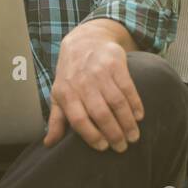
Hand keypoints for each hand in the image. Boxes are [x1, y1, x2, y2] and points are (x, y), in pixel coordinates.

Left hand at [44, 30, 143, 151]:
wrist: (85, 40)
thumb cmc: (71, 74)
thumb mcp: (59, 94)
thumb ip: (56, 120)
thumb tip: (49, 144)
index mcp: (66, 92)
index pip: (79, 119)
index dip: (92, 136)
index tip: (103, 147)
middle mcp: (83, 82)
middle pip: (100, 113)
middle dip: (113, 133)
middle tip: (122, 147)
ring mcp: (100, 72)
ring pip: (117, 102)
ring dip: (127, 122)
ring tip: (133, 136)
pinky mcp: (116, 64)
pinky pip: (128, 87)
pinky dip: (135, 104)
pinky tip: (138, 116)